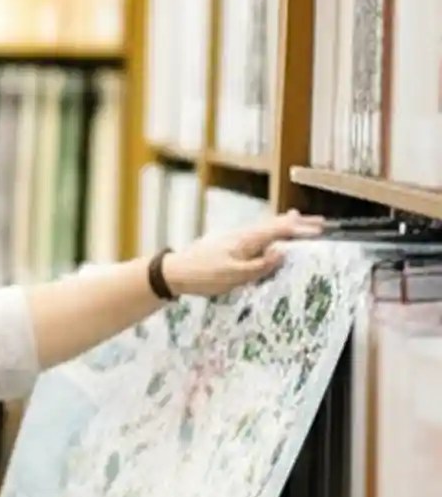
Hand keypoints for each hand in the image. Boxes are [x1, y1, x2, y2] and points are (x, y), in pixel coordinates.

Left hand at [162, 209, 324, 296]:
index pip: (279, 230)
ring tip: (300, 222)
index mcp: (247, 239)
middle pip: (275, 225)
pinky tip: (270, 238)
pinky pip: (257, 235)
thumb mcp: (234, 275)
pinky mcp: (230, 244)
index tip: (320, 228)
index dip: (300, 229)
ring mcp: (236, 238)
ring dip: (285, 226)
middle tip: (320, 222)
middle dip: (297, 223)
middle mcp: (243, 234)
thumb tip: (282, 251)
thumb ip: (260, 265)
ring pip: (266, 228)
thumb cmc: (204, 275)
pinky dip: (271, 232)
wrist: (176, 272)